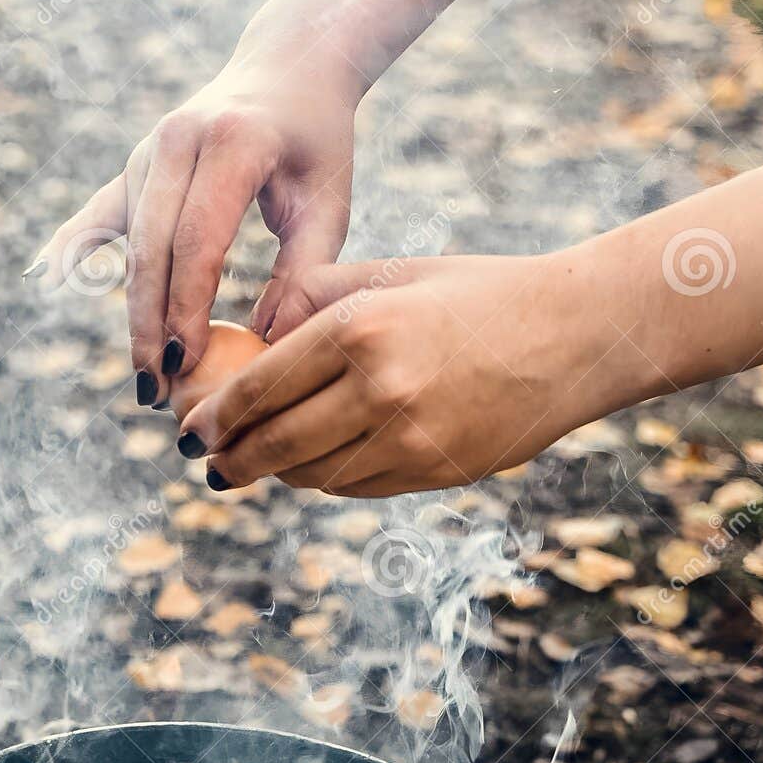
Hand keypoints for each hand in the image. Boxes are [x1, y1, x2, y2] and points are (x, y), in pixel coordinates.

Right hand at [27, 50, 354, 405]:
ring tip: (143, 375)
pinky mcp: (135, 164)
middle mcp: (177, 139)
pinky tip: (46, 279)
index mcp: (232, 142)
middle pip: (153, 250)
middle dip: (150, 326)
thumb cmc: (317, 143)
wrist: (290, 65)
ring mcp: (148, 149)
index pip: (198, 242)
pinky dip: (73, 246)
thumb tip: (272, 349)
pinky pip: (99, 214)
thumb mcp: (327, 205)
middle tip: (156, 391)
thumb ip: (304, 275)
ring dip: (132, 314)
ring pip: (131, 244)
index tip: (185, 365)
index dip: (187, 309)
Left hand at [177, 252, 614, 497]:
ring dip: (277, 474)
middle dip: (231, 459)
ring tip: (256, 464)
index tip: (188, 426)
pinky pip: (356, 487)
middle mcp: (378, 390)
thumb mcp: (394, 275)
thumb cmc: (478, 294)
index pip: (260, 386)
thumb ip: (318, 298)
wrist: (574, 336)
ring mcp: (408, 441)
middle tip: (207, 463)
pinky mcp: (432, 473)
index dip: (214, 415)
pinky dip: (325, 480)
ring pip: (312, 475)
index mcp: (360, 329)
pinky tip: (313, 466)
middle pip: (275, 445)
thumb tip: (251, 333)